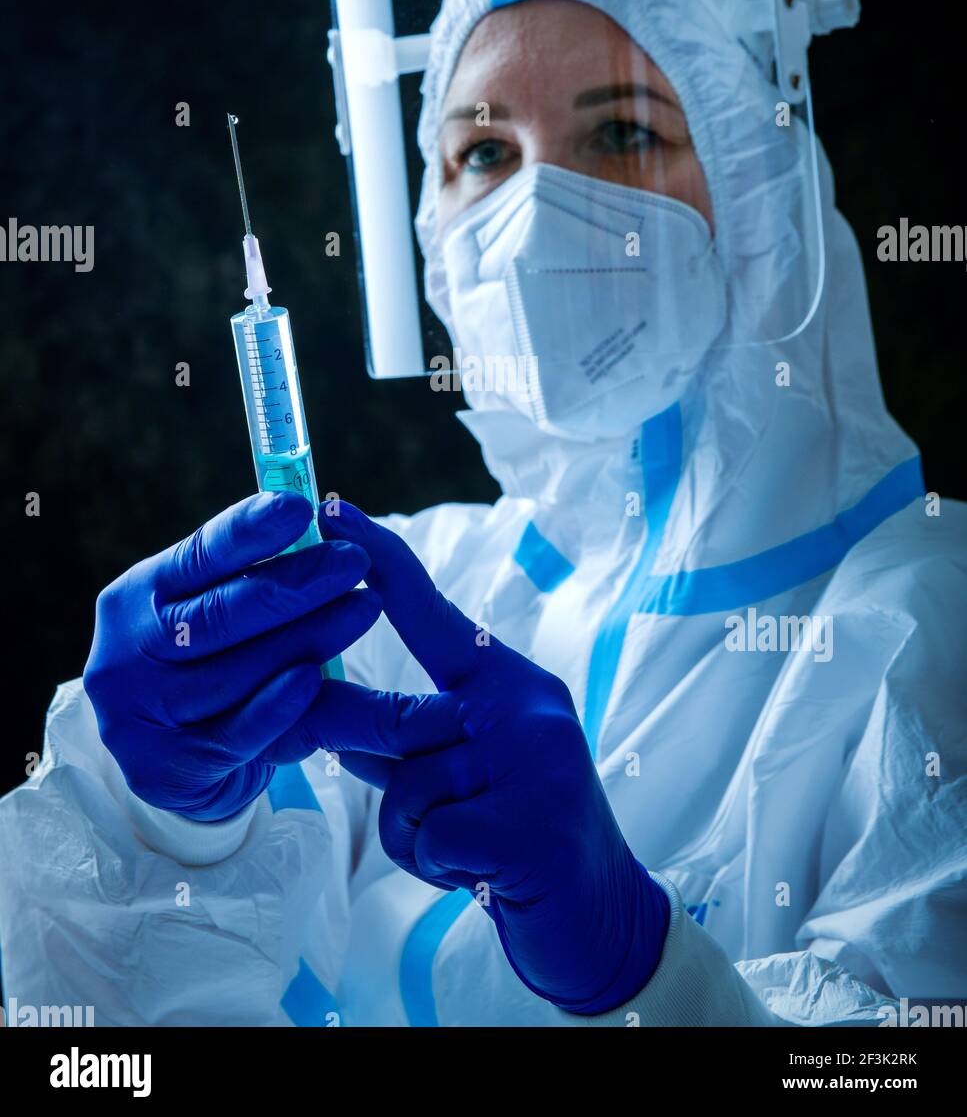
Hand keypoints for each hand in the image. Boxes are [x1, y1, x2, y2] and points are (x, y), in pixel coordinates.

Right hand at [84, 492, 381, 820]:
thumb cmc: (210, 666)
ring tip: (364, 608)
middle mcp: (125, 652)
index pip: (197, 555)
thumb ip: (248, 575)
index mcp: (137, 597)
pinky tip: (317, 676)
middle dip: (296, 583)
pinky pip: (236, 732)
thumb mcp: (214, 612)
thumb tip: (319, 520)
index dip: (249, 531)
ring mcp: (138, 714)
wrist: (181, 764)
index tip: (300, 506)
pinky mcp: (167, 767)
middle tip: (353, 560)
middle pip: (220, 613)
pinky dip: (279, 704)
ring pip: (235, 671)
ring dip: (308, 636)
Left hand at [316, 502, 670, 1014]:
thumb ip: (407, 743)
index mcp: (510, 685)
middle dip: (345, 743)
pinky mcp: (529, 827)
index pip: (435, 614)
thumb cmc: (518, 838)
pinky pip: (427, 838)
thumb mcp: (463, 778)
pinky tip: (478, 875)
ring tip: (462, 849)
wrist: (599, 918)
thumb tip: (329, 720)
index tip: (333, 510)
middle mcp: (526, 710)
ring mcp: (534, 764)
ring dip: (412, 834)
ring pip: (406, 789)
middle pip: (397, 716)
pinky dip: (434, 867)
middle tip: (319, 746)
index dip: (380, 562)